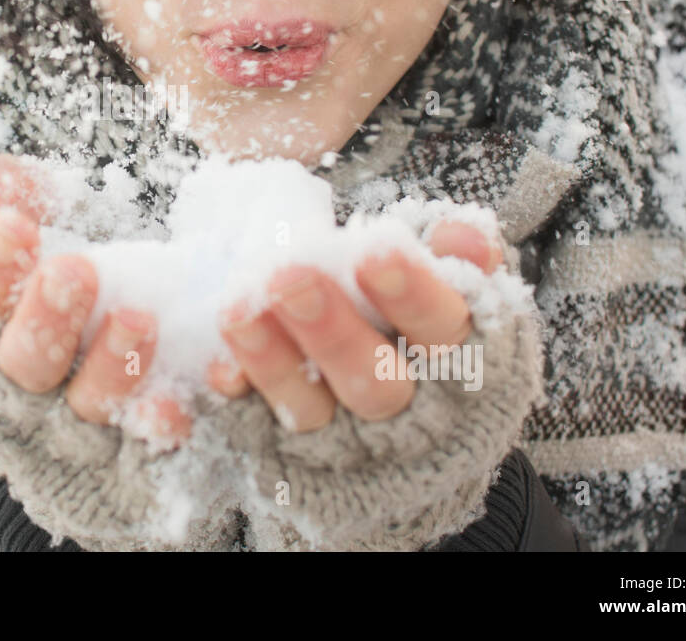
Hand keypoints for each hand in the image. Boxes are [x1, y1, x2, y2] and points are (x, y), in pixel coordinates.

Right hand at [0, 153, 192, 445]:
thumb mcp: (62, 242)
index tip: (15, 226)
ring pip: (85, 406)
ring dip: (110, 367)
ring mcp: (74, 436)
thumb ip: (27, 207)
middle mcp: (23, 390)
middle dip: (46, 318)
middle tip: (75, 271)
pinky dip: (159, 429)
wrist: (146, 385)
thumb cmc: (90, 299)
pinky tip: (178, 407)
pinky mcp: (127, 467)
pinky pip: (145, 453)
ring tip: (141, 318)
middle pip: (24, 362)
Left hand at [212, 220, 505, 431]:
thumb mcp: (465, 299)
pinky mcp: (293, 452)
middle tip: (287, 277)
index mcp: (458, 364)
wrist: (410, 445)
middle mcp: (405, 411)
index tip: (373, 252)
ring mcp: (345, 439)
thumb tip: (460, 234)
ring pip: (311, 409)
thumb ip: (466, 262)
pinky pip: (261, 429)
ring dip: (271, 361)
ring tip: (236, 311)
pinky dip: (240, 396)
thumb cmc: (429, 340)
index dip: (412, 294)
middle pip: (374, 381)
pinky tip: (219, 365)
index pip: (441, 330)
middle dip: (329, 330)